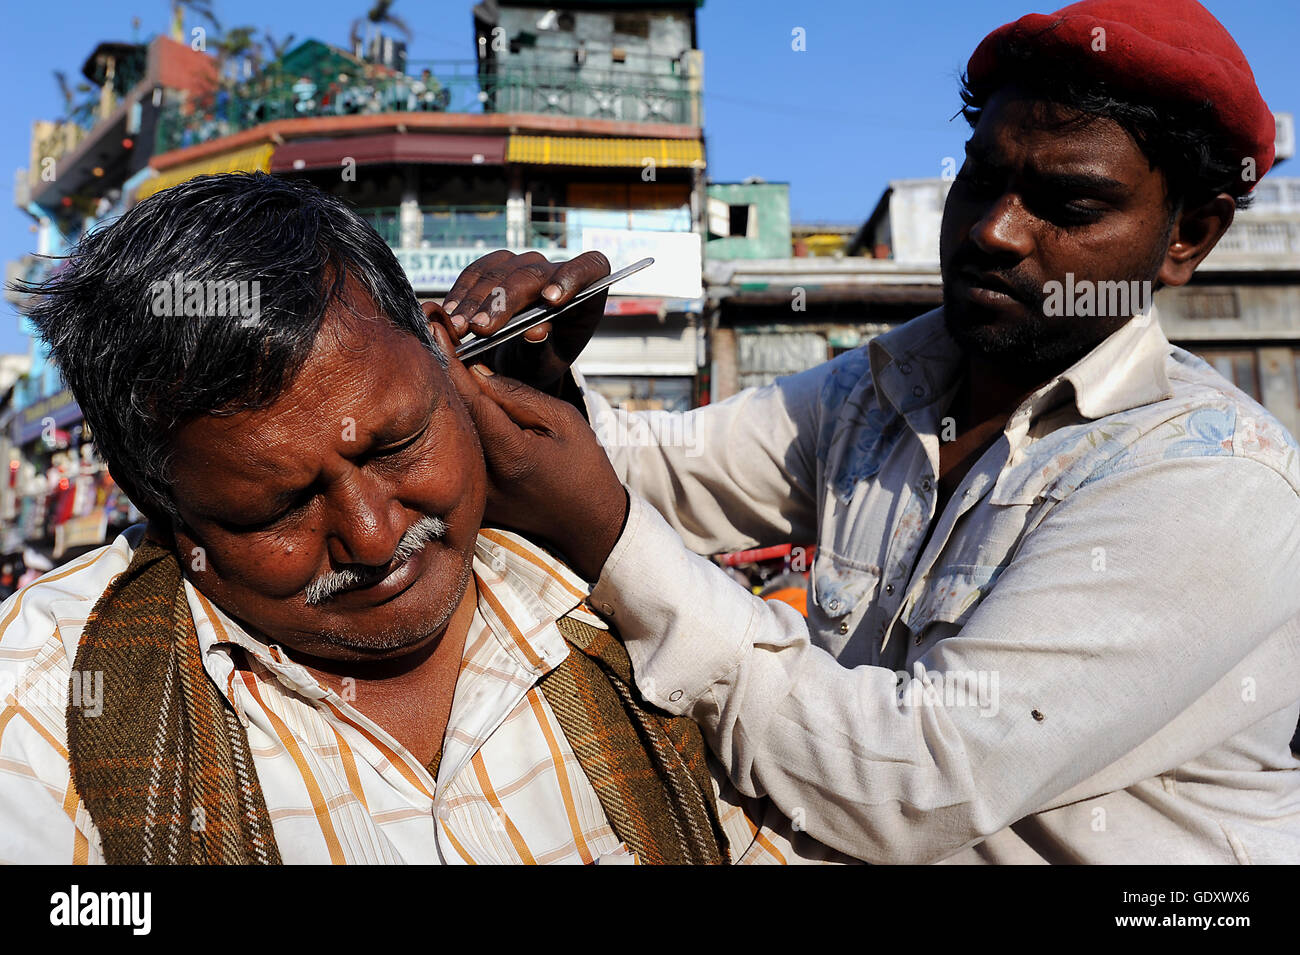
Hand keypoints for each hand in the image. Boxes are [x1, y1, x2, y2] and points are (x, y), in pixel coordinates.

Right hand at [424, 249, 610, 390]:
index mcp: (586, 293)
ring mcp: (525, 264)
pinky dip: (461, 294)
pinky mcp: (497, 265)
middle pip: (531, 274)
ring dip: (475, 301)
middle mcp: (556, 272)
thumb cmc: (541, 361)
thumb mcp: (546, 365)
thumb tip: (536, 331)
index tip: (550, 301)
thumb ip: (544, 350)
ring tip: (459, 328)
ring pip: (499, 271)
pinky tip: (449, 315)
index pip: (590, 268)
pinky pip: (476, 272)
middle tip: (481, 329)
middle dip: (503, 301)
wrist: (519, 361)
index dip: (572, 278)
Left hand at [431, 324, 628, 580]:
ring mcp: (474, 493)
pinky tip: (447, 395)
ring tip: (434, 355)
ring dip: (440, 394)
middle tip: (427, 329)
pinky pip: (455, 453)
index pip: (470, 398)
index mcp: (511, 455)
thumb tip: (474, 371)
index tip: (434, 326)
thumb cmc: (584, 467)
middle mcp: (484, 477)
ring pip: (449, 433)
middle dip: (437, 369)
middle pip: (450, 414)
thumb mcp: (564, 421)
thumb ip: (517, 396)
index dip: (449, 360)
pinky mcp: (471, 501)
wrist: (589, 523)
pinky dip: (451, 422)